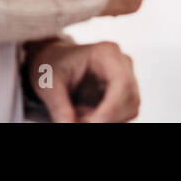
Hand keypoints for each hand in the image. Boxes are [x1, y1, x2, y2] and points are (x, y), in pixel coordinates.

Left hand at [23, 40, 139, 122]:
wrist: (54, 62)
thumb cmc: (52, 65)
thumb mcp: (49, 84)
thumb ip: (58, 106)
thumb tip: (68, 127)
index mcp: (107, 53)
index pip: (122, 82)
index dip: (111, 108)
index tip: (91, 123)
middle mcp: (122, 63)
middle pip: (131, 98)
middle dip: (107, 117)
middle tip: (77, 121)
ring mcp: (126, 77)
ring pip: (130, 109)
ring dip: (106, 119)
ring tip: (78, 115)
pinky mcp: (124, 92)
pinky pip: (123, 114)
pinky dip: (104, 119)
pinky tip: (84, 114)